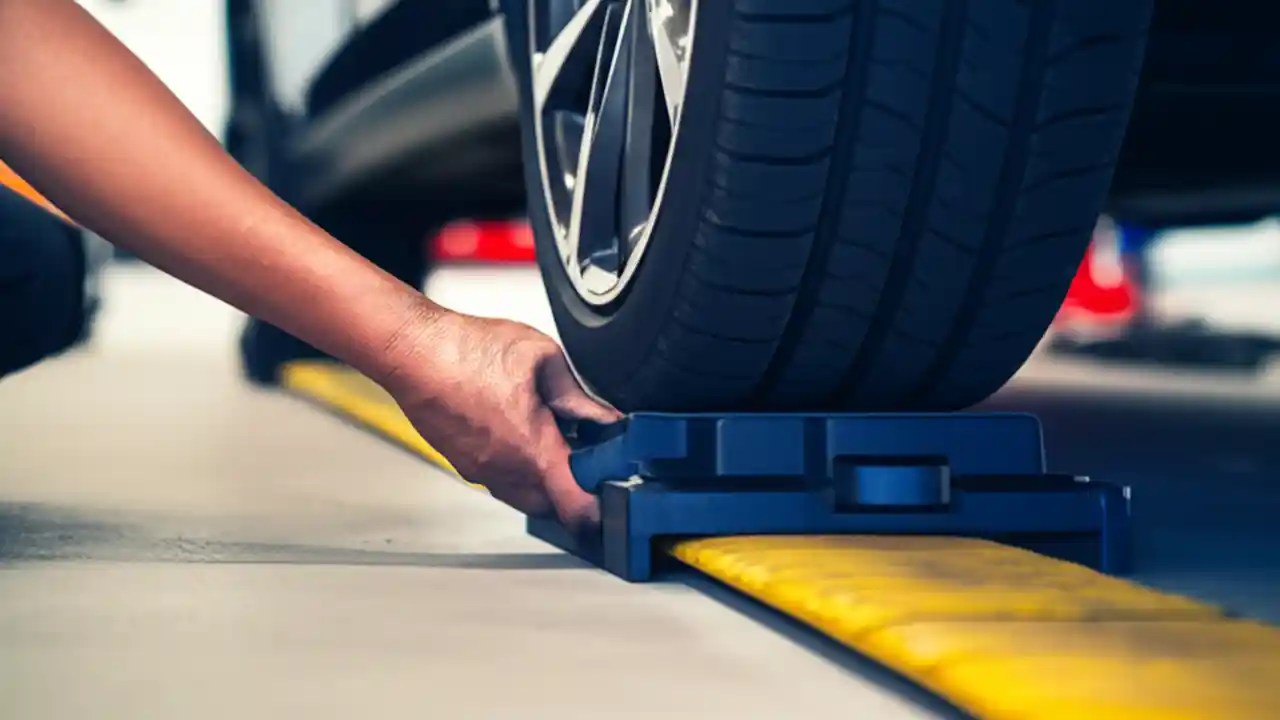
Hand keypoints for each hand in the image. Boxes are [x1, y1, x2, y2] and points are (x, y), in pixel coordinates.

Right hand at [379, 307, 621, 530]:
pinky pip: (501, 482)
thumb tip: (605, 419)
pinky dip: (519, 469)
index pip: (577, 507)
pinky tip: (520, 434)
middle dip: (574, 489)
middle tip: (586, 456)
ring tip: (553, 441)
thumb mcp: (543, 358)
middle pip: (554, 507)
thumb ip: (579, 396)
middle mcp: (505, 471)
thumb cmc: (467, 350)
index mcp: (532, 449)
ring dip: (545, 481)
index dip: (602, 507)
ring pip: (526, 497)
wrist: (414, 351)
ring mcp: (481, 472)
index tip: (613, 490)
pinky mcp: (465, 465)